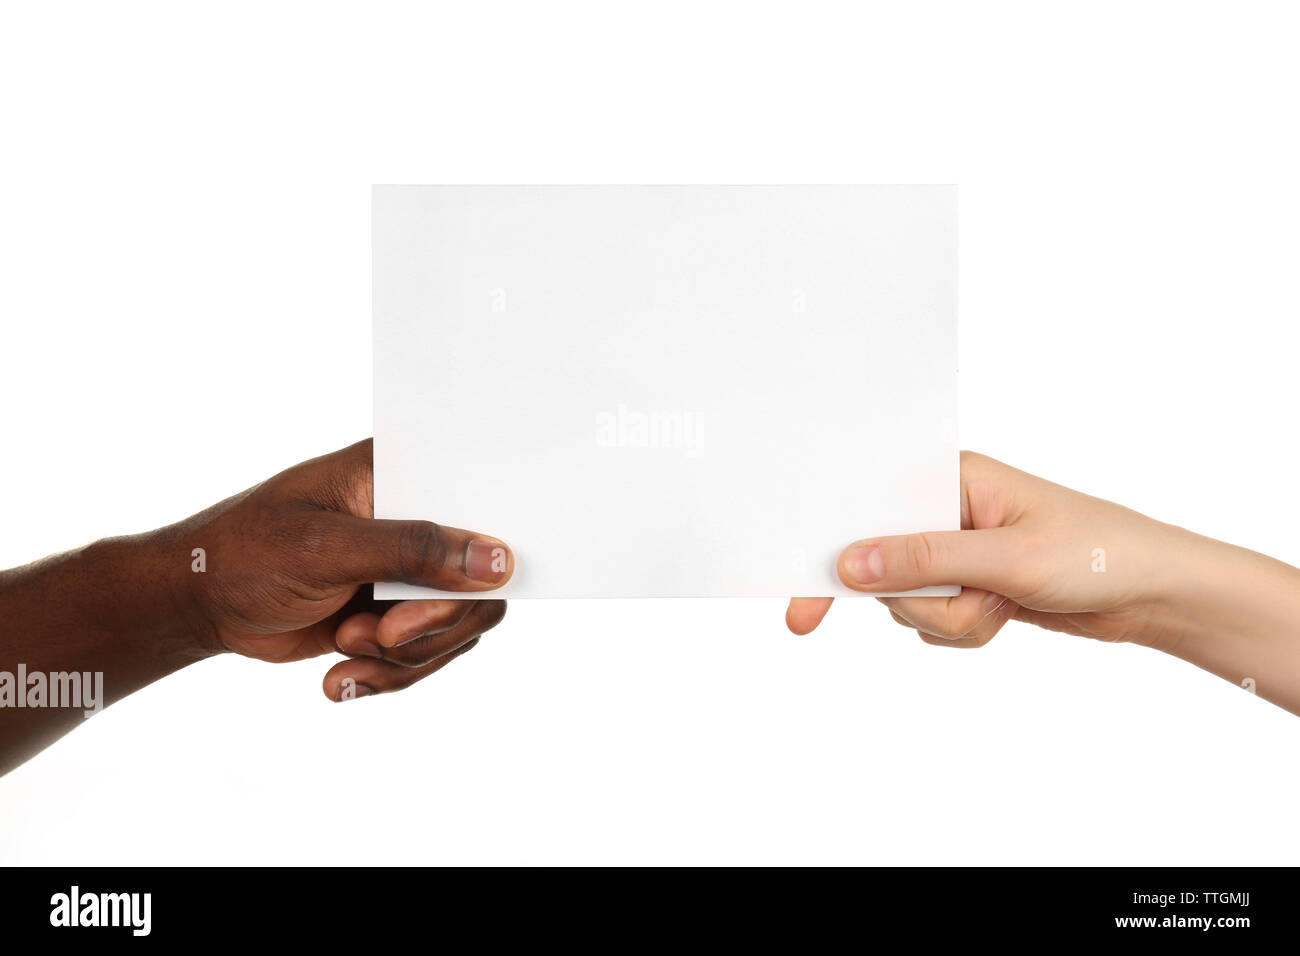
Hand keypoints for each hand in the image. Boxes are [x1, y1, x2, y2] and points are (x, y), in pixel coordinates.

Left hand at [172, 439, 512, 700]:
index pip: (477, 506)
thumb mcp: (326, 547)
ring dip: (402, 657)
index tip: (452, 594)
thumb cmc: (246, 552)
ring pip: (454, 629)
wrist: (197, 605)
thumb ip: (414, 551)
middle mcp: (413, 520)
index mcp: (399, 475)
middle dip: (430, 626)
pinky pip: (423, 657)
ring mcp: (406, 572)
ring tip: (346, 649)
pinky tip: (342, 678)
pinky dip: (387, 677)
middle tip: (380, 635)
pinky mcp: (393, 616)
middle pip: (478, 584)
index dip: (485, 555)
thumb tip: (499, 561)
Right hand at [787, 451, 1180, 646]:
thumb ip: (925, 561)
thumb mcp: (1007, 557)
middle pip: (882, 568)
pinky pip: (933, 624)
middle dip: (924, 600)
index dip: (834, 555)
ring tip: (1005, 604)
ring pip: (907, 604)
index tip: (804, 608)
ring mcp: (955, 552)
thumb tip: (852, 566)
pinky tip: (1006, 616)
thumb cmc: (1097, 551)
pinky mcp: (967, 587)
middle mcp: (944, 511)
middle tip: (973, 605)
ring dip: (953, 620)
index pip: (867, 510)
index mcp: (948, 477)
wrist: (1153, 593)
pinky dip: (964, 632)